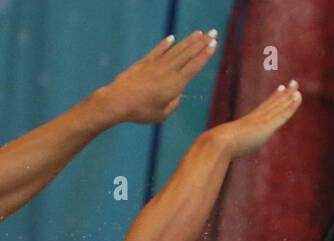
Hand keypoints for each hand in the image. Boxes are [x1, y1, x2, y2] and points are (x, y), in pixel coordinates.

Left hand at [96, 31, 218, 124]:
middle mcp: (168, 71)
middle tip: (213, 32)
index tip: (214, 44)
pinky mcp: (144, 63)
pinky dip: (165, 44)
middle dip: (202, 43)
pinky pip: (157, 51)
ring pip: (176, 50)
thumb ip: (173, 104)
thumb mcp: (161, 114)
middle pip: (188, 54)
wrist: (119, 101)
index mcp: (175, 84)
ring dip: (188, 41)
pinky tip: (172, 38)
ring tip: (199, 33)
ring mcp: (155, 65)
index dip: (205, 55)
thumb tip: (177, 95)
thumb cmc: (141, 112)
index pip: (194, 66)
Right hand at [205, 81, 302, 158]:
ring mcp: (261, 122)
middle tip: (293, 83)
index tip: (280, 90)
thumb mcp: (222, 148)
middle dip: (283, 94)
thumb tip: (212, 154)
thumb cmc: (216, 148)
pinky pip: (282, 113)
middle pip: (272, 104)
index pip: (263, 110)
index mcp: (246, 124)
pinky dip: (291, 105)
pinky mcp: (266, 126)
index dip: (272, 100)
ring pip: (278, 106)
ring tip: (296, 84)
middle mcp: (255, 120)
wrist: (218, 145)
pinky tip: (298, 96)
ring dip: (289, 96)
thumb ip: (224, 148)